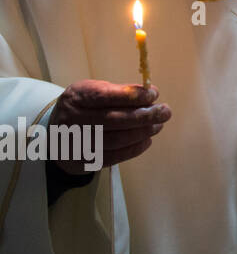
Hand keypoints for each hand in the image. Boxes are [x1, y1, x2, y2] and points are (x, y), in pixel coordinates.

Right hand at [48, 81, 170, 175]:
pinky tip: (147, 140)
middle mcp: (73, 120)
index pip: (106, 96)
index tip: (154, 94)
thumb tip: (150, 94)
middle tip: (165, 112)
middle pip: (115, 119)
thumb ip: (118, 91)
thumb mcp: (92, 91)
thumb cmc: (83, 107)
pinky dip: (135, 148)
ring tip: (158, 125)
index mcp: (77, 97)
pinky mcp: (83, 161)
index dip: (133, 96)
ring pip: (117, 139)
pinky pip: (115, 156)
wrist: (53, 134)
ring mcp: (76, 143)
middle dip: (145, 115)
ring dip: (143, 132)